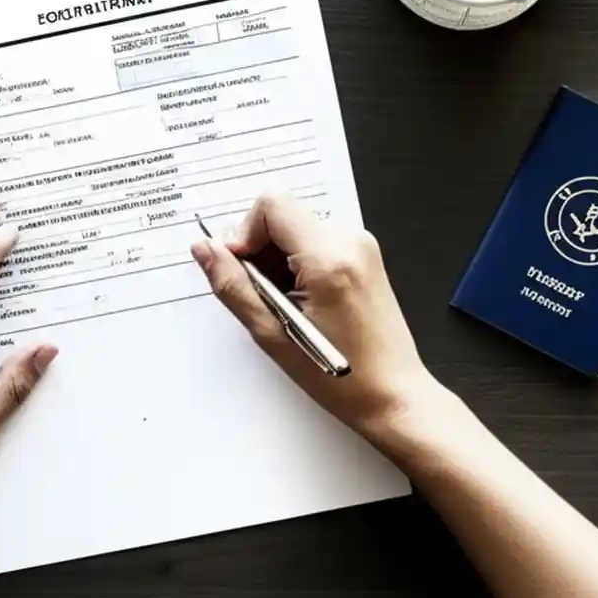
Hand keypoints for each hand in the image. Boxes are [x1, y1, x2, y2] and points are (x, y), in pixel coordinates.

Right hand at [190, 193, 444, 442]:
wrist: (393, 393)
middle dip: (261, 249)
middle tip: (265, 295)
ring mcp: (361, 245)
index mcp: (329, 257)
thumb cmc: (342, 376)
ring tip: (287, 305)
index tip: (240, 269)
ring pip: (296, 228)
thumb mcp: (273, 334)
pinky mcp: (363, 255)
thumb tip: (204, 249)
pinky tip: (303, 301)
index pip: (272, 204)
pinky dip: (298, 264)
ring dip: (278, 260)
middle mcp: (350, 240)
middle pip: (282, 214)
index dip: (245, 233)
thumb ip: (233, 286)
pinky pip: (314, 241)